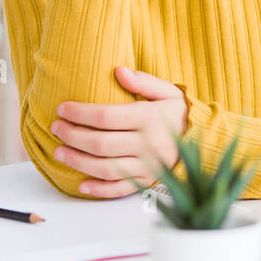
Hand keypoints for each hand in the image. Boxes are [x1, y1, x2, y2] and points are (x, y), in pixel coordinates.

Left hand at [50, 66, 187, 197]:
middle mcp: (147, 144)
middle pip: (100, 143)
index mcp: (149, 118)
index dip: (79, 113)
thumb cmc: (180, 114)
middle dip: (72, 136)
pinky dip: (100, 190)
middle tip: (55, 128)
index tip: (62, 109)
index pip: (105, 116)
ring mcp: (147, 166)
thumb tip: (118, 70)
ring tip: (60, 152)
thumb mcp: (168, 91)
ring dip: (78, 162)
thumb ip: (144, 81)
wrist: (205, 142)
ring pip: (106, 168)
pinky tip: (81, 185)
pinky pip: (121, 189)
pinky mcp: (148, 182)